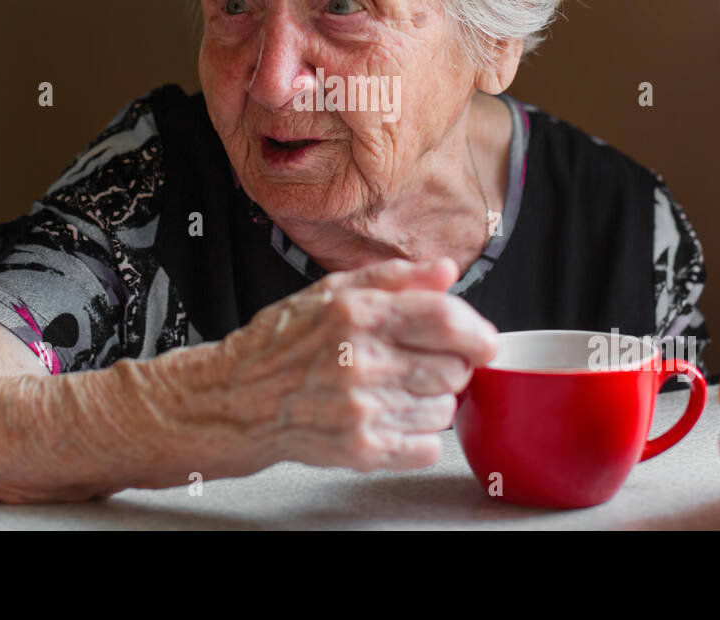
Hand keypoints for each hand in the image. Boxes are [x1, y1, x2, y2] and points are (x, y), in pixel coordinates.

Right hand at [215, 256, 498, 472]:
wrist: (236, 399)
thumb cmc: (281, 342)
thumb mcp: (331, 290)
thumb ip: (395, 277)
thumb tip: (447, 270)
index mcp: (357, 315)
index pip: (445, 320)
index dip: (477, 332)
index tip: (483, 340)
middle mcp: (360, 362)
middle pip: (455, 368)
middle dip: (452, 365)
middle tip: (425, 362)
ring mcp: (361, 410)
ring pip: (445, 410)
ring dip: (434, 401)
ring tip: (399, 390)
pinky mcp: (360, 450)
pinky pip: (427, 447)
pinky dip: (421, 436)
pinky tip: (392, 418)